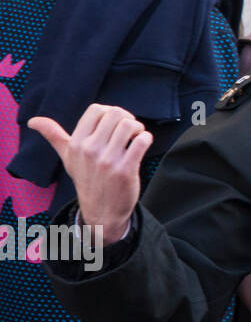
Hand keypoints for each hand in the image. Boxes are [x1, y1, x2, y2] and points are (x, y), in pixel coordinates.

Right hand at [29, 105, 150, 241]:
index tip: (115, 124)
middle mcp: (89, 150)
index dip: (111, 112)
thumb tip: (33, 121)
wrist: (101, 211)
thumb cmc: (86, 178)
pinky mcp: (125, 169)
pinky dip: (146, 138)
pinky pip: (141, 141)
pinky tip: (142, 145)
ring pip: (130, 125)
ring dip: (138, 128)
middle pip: (116, 114)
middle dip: (128, 118)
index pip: (97, 110)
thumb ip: (53, 136)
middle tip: (129, 130)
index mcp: (75, 144)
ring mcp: (107, 160)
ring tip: (136, 137)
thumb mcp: (67, 157)